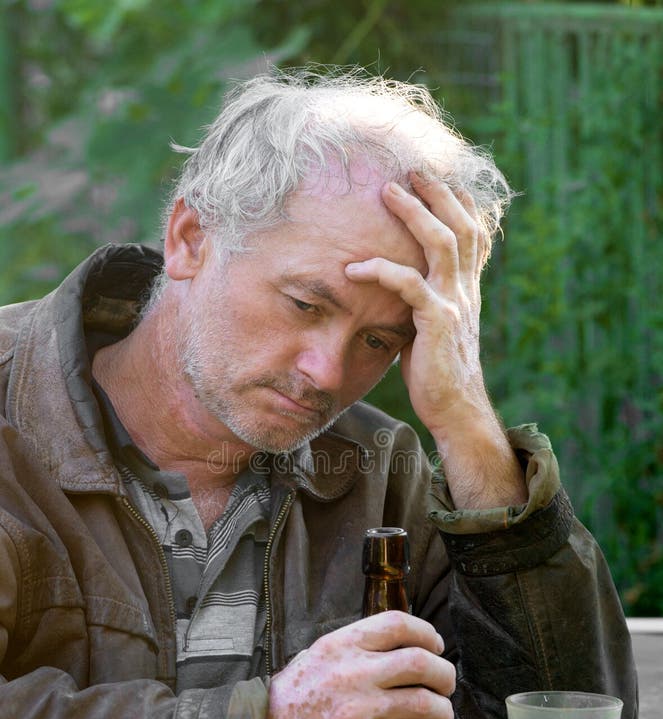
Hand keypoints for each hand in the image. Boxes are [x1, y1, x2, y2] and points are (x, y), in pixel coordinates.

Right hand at [255, 610, 454, 718]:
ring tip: (442, 716)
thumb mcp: (314, 656)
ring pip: (425, 704)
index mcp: (342, 645)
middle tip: (446, 683)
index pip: (398, 624)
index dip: (427, 633)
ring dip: (443, 711)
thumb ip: (350, 650)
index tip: (436, 645)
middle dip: (444, 673)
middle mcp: (355, 673)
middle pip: (422, 662)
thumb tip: (389, 649)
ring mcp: (360, 711)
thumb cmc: (285, 699)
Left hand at [346, 174, 526, 508]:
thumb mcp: (435, 330)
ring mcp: (454, 304)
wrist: (456, 410)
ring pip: (441, 244)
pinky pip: (409, 285)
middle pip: (461, 227)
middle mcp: (466, 291)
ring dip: (414, 213)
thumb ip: (423, 304)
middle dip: (438, 193)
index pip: (473, 236)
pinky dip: (381, 271)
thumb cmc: (438, 373)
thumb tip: (397, 291)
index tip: (443, 178)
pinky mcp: (436, 324)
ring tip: (387, 192)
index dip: (462, 204)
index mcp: (468, 291)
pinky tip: (354, 268)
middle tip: (411, 169)